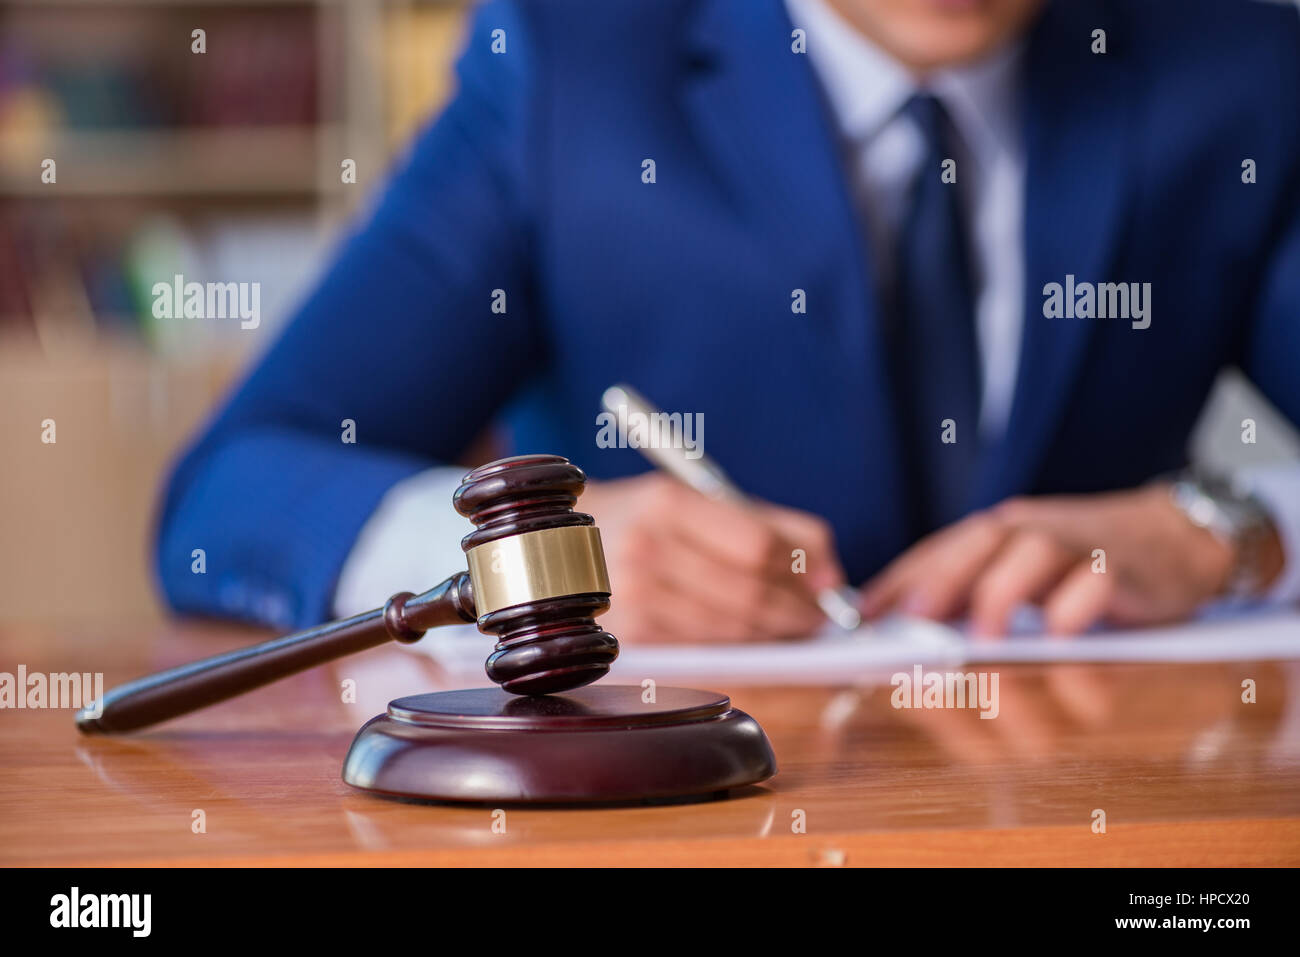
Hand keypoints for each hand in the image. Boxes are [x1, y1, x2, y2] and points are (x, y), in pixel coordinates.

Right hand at [580, 473, 845, 643]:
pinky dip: (740, 648)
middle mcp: (644, 549)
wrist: (563, 546)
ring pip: (731, 627)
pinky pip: (704, 648)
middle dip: (798, 609)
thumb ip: (775, 526)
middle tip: (821, 615)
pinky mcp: (629, 637)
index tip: (827, 582)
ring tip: (793, 626)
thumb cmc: (647, 520)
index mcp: (666, 503)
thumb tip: (832, 574)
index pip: (755, 545)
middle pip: (748, 592)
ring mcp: (632, 598)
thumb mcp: (701, 500)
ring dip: (774, 633)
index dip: (802, 569)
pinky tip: (753, 638)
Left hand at [859, 484, 1281, 636]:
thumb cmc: (1082, 566)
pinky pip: (1098, 578)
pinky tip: (1058, 635)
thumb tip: (909, 631)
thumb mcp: (1021, 575)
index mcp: (997, 535)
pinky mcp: (1124, 566)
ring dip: (1003, 594)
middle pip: (979, 542)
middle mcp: (1030, 531)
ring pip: (1032, 553)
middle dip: (941, 580)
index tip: (864, 618)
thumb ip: (972, 595)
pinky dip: (1076, 605)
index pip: (938, 551)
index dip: (898, 581)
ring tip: (984, 639)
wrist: (1172, 538)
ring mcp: (1077, 544)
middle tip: (914, 620)